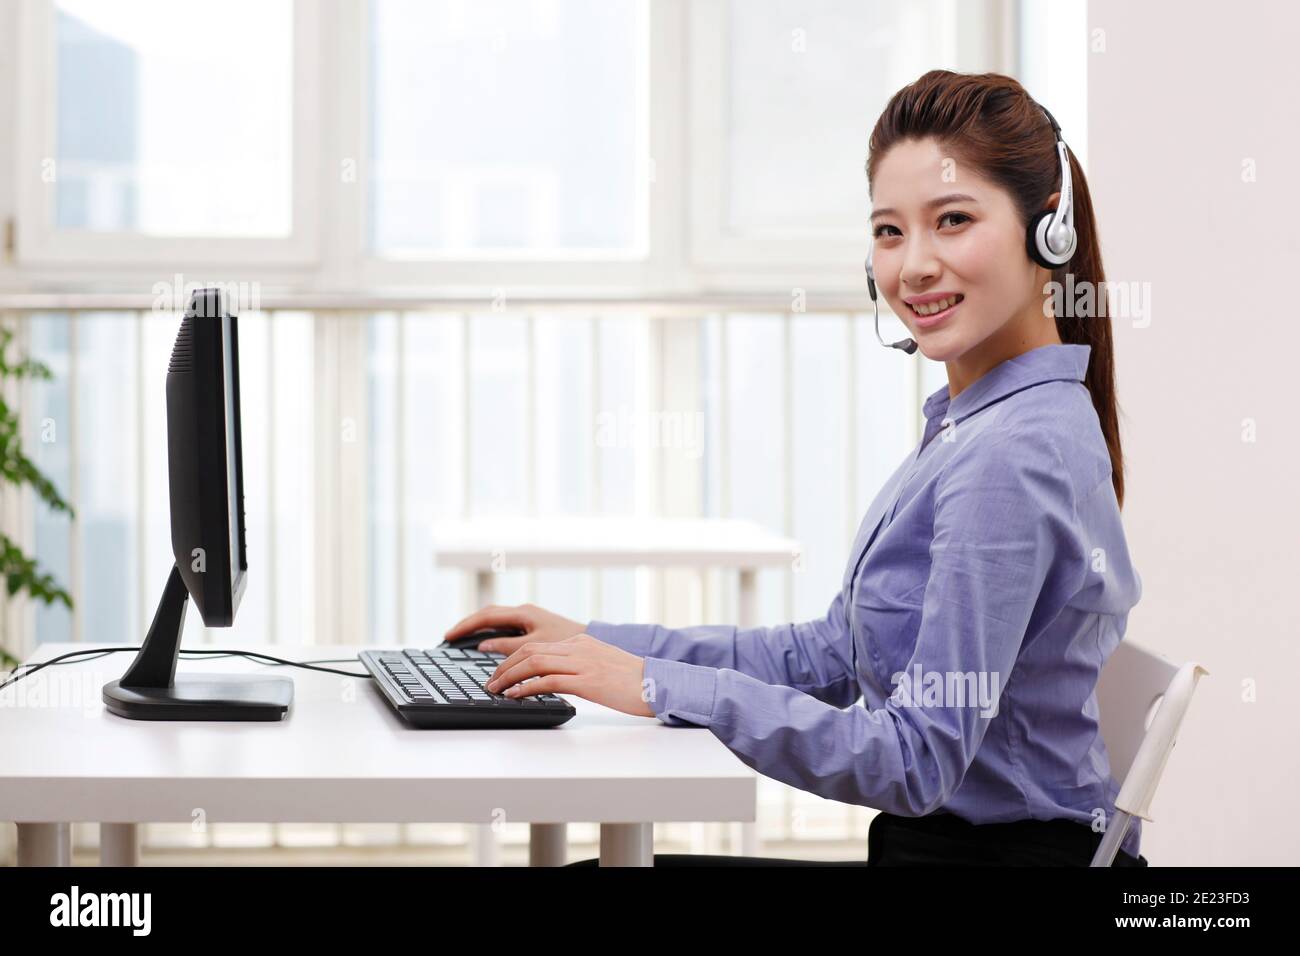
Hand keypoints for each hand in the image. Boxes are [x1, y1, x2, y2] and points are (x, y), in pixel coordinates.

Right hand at [444, 602, 583, 653]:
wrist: (594, 640)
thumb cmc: (568, 643)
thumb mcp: (535, 647)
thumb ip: (508, 646)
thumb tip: (483, 645)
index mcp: (524, 613)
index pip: (486, 616)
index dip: (465, 626)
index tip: (449, 637)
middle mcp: (525, 612)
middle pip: (488, 615)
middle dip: (467, 625)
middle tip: (449, 637)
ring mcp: (529, 618)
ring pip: (496, 619)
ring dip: (478, 627)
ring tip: (461, 639)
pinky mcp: (534, 625)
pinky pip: (504, 625)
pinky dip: (490, 631)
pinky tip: (485, 642)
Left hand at [484, 633, 654, 718]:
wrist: (657, 684)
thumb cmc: (633, 681)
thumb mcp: (601, 665)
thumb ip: (578, 666)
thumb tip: (553, 678)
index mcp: (581, 642)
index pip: (537, 645)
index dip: (512, 658)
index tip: (500, 672)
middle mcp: (578, 648)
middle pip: (530, 650)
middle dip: (504, 666)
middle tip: (491, 683)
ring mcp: (583, 663)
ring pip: (534, 662)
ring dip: (509, 677)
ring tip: (496, 690)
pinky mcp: (588, 681)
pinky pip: (549, 680)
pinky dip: (527, 687)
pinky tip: (516, 695)